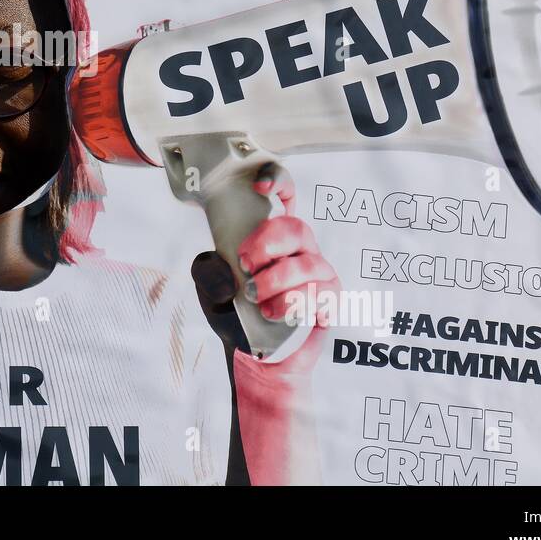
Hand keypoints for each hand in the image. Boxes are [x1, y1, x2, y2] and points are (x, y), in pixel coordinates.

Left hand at [191, 163, 338, 375]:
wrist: (258, 357)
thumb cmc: (236, 316)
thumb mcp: (212, 294)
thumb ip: (210, 275)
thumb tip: (226, 273)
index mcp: (270, 235)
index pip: (283, 195)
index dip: (277, 182)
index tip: (259, 188)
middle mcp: (297, 246)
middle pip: (294, 228)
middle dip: (267, 246)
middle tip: (246, 267)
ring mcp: (317, 270)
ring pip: (305, 265)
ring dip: (275, 284)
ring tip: (258, 301)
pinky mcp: (330, 296)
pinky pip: (319, 293)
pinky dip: (292, 306)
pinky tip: (277, 315)